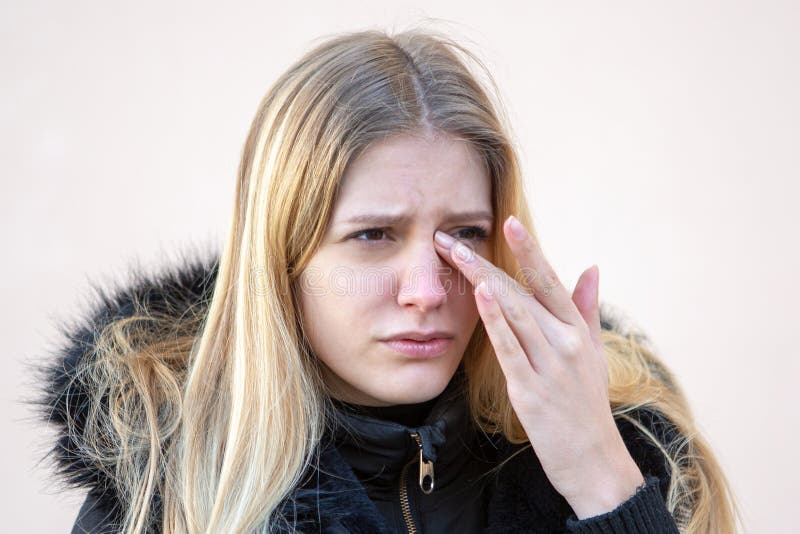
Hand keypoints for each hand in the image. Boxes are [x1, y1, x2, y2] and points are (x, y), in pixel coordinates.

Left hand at [433, 215, 644, 518]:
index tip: (508, 222)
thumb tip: (591, 267)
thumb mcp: (594, 353)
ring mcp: (548, 365)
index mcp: (577, 330)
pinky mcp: (529, 389)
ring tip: (456, 254)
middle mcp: (565, 341)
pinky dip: (495, 319)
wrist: (594, 460)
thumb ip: (585, 308)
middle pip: (521, 291)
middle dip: (484, 262)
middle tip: (451, 238)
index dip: (529, 250)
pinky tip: (480, 295)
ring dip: (482, 280)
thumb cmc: (588, 404)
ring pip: (514, 311)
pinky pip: (509, 347)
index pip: (549, 280)